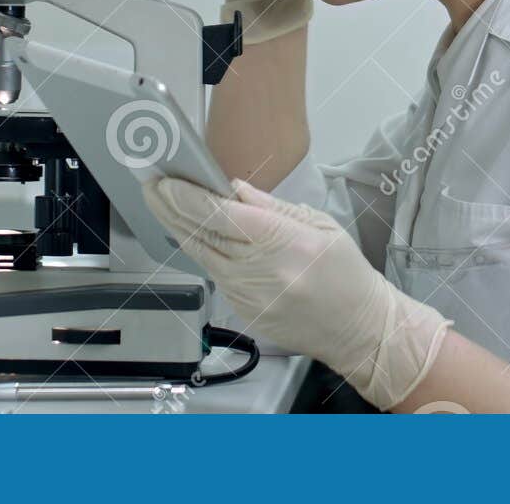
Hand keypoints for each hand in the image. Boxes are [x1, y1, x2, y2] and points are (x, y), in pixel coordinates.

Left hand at [142, 176, 450, 409]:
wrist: (359, 329)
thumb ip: (272, 207)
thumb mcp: (319, 225)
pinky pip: (215, 276)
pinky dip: (203, 253)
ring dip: (180, 228)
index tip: (165, 180)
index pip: (222, 217)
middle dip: (171, 207)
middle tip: (150, 184)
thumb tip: (233, 189)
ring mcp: (248, 297)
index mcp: (284, 243)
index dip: (187, 197)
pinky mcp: (242, 313)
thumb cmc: (346, 275)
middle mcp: (260, 272)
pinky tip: (195, 234)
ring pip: (202, 256)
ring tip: (163, 202)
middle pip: (202, 235)